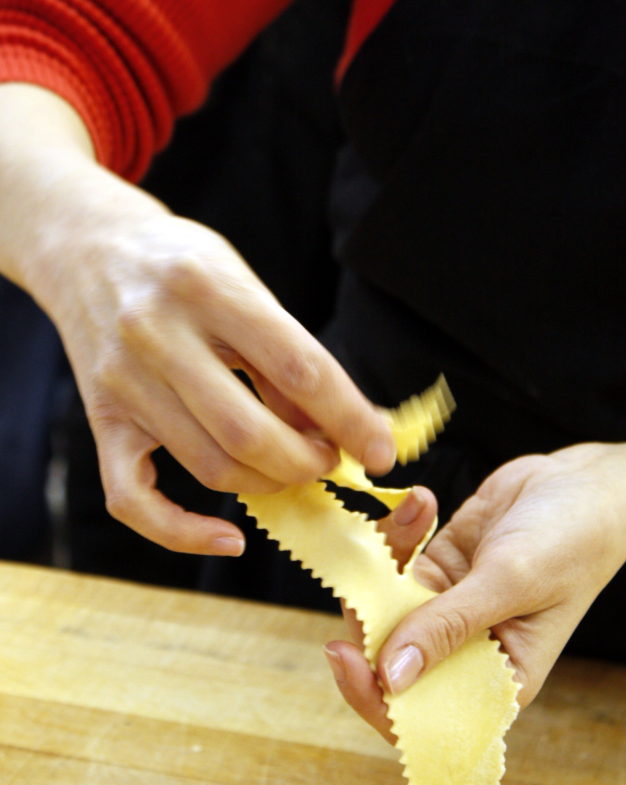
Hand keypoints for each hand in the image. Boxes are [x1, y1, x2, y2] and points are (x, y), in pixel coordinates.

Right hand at [41, 200, 395, 554]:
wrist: (85, 245)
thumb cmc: (183, 267)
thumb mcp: (245, 285)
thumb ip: (290, 354)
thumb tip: (351, 429)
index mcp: (207, 288)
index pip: (298, 369)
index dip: (350, 420)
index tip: (382, 451)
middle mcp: (156, 334)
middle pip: (250, 433)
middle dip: (307, 462)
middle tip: (328, 460)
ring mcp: (123, 382)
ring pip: (209, 467)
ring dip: (268, 485)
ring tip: (291, 469)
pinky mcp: (101, 419)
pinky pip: (134, 500)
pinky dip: (183, 533)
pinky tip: (228, 539)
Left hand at [325, 446, 625, 739]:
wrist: (591, 483)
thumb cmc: (574, 540)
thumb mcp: (510, 583)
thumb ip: (448, 627)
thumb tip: (391, 678)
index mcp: (497, 680)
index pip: (421, 716)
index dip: (374, 698)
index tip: (343, 654)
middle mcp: (466, 653)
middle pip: (387, 660)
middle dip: (368, 614)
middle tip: (366, 568)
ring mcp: (447, 609)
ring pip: (382, 606)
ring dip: (385, 558)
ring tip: (420, 513)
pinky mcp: (438, 569)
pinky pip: (394, 563)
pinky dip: (399, 532)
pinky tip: (424, 502)